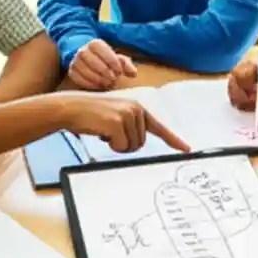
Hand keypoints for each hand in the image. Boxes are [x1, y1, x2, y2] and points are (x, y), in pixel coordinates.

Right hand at [58, 92, 190, 153]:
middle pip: (141, 143)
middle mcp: (135, 109)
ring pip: (132, 147)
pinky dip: (111, 145)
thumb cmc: (90, 115)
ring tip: (104, 130)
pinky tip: (100, 132)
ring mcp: (127, 115)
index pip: (159, 127)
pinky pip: (121, 147)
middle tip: (109, 134)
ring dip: (117, 145)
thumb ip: (130, 126)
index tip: (186, 149)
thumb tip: (138, 144)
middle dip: (125, 144)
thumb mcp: (115, 117)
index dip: (173, 140)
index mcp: (137, 107)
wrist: (70, 107)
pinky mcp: (117, 123)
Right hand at [68, 39, 136, 89]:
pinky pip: (78, 78)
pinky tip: (98, 86)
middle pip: (93, 61)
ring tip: (106, 83)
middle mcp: (83, 51)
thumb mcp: (117, 58)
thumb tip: (133, 73)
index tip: (119, 71)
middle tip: (113, 78)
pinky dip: (89, 83)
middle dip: (105, 71)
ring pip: (85, 70)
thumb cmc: (105, 59)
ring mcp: (75, 61)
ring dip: (97, 78)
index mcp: (95, 44)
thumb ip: (126, 64)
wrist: (87, 59)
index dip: (112, 62)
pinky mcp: (71, 72)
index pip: (103, 51)